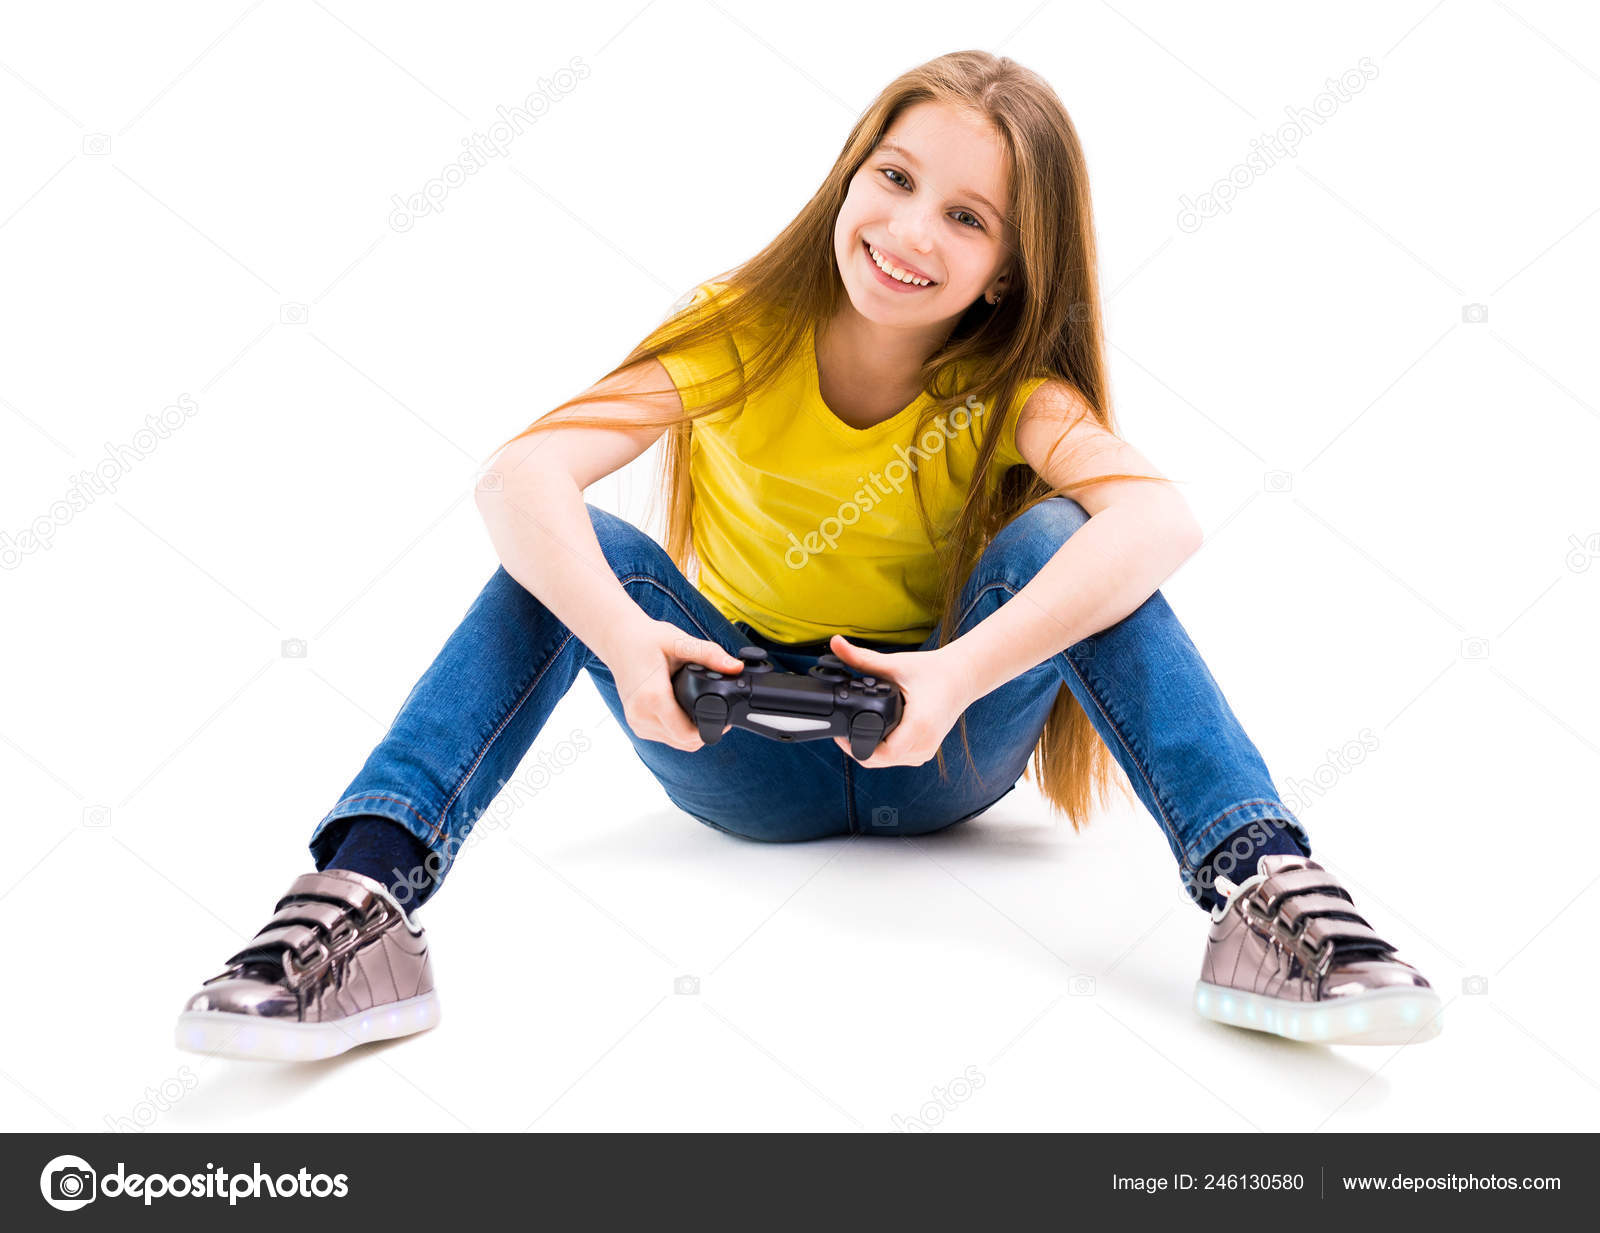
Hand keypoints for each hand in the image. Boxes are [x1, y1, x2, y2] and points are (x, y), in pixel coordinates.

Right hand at [602, 618, 743, 751]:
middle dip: (705, 730)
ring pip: (676, 742)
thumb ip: (709, 655)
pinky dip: (679, 730)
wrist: (618, 640)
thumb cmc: (646, 639)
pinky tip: (684, 711)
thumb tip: (736, 667)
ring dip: (691, 732)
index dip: (712, 728)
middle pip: (684, 741)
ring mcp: (636, 722)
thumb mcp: (680, 642)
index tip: (725, 718)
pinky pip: (665, 737)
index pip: (687, 733)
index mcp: (651, 697)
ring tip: (700, 707)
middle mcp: (640, 715)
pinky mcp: (636, 724)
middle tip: (718, 710)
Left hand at [827, 634, 975, 767]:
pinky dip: (884, 751)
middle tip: (844, 731)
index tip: (841, 734)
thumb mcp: (896, 664)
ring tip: (857, 730)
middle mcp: (924, 743)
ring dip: (870, 751)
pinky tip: (876, 735)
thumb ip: (862, 658)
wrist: (963, 677)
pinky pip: (898, 759)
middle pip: (880, 761)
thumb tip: (835, 643)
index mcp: (918, 725)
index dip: (855, 747)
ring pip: (888, 763)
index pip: (880, 754)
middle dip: (857, 748)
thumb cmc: (934, 671)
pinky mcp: (926, 751)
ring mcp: (926, 751)